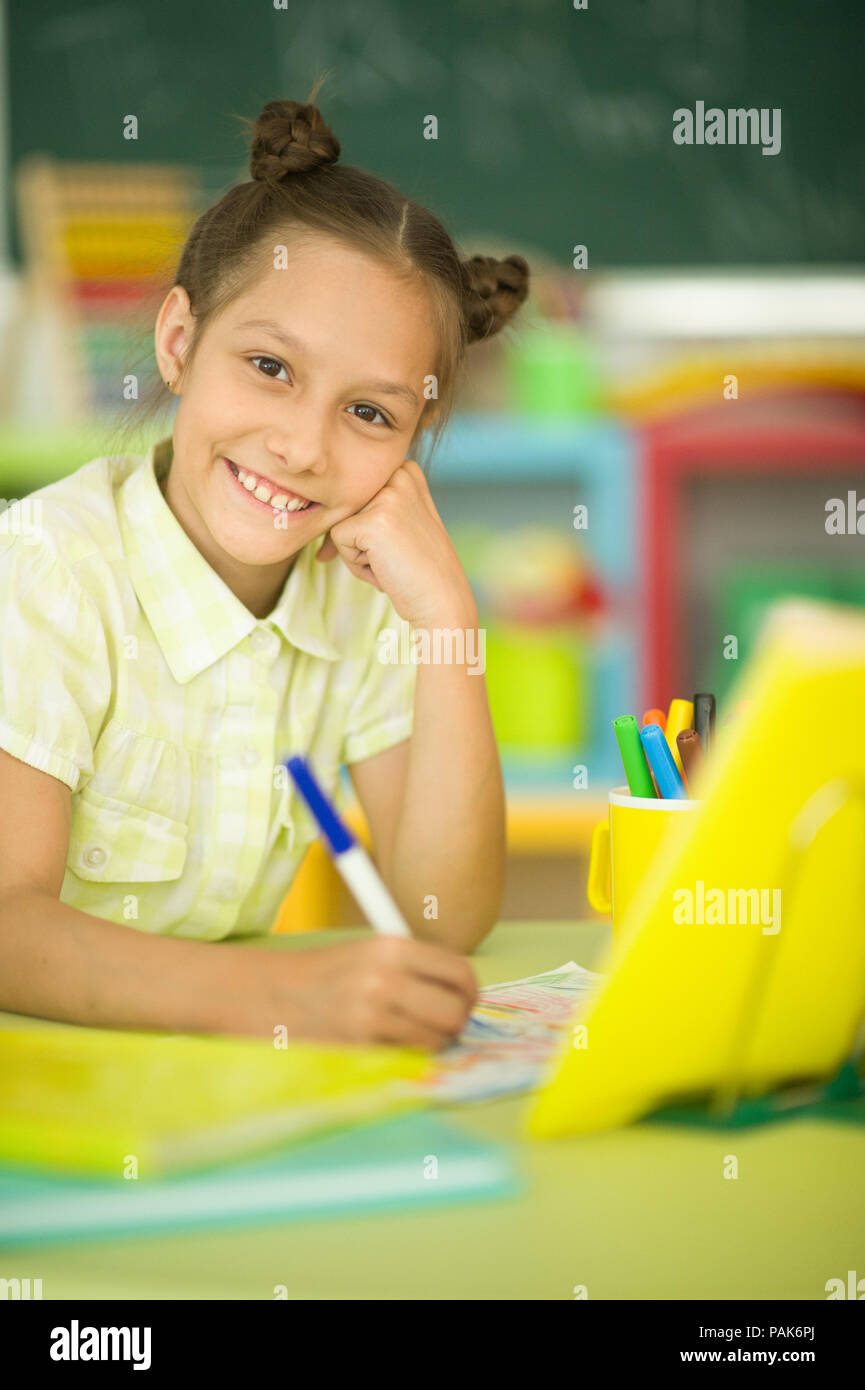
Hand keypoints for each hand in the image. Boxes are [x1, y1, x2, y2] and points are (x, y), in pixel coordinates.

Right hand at [235, 936, 478, 1048]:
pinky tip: (391, 1044)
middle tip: (448, 1026)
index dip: (470, 993)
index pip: (459, 972)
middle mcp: (386, 976)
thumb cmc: (324, 974)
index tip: (466, 1002)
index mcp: (392, 946)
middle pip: (455, 1010)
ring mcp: (371, 1012)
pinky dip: (408, 1055)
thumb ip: (414, 968)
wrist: (268, 992)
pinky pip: (407, 1056)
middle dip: (459, 1022)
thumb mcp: (369, 953)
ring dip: (434, 1043)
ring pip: (436, 1039)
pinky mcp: (358, 1043)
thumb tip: (462, 995)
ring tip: (416, 1036)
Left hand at [314, 461, 475, 625]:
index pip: (356, 492)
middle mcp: (399, 474)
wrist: (442, 599)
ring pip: (341, 522)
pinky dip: (356, 564)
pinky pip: (337, 541)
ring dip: (358, 552)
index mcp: (406, 469)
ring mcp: (388, 496)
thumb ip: (370, 506)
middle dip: (359, 539)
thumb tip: (314, 516)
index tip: (392, 543)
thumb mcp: (400, 522)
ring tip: (392, 561)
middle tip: (395, 556)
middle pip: (346, 505)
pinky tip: (386, 568)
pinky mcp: (373, 521)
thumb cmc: (417, 568)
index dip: (362, 525)